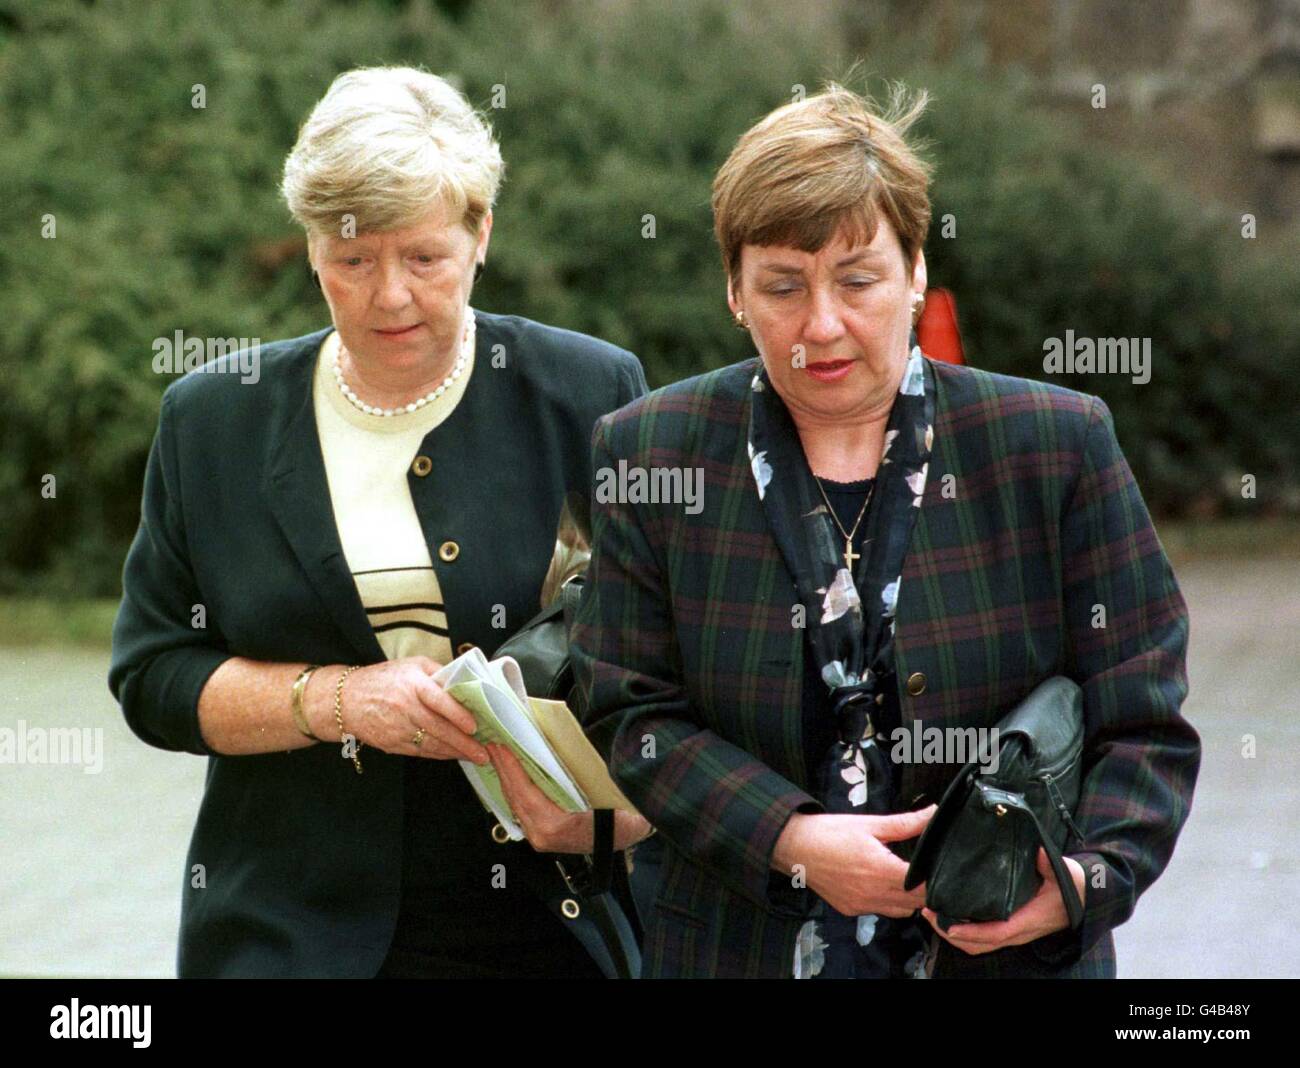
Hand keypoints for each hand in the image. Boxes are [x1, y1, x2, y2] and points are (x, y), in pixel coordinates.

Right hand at [328, 657, 488, 762]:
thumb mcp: (412, 665)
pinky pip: (420, 752)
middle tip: (484, 753)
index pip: (438, 700)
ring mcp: (397, 728)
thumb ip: (439, 673)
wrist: (346, 700)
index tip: (474, 726)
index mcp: (412, 684)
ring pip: (431, 744)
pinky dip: (439, 755)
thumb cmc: (384, 678)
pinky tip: (453, 755)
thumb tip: (466, 684)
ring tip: (475, 757)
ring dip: (455, 753)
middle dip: (463, 743)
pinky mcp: (391, 744)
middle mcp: (405, 707)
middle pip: (438, 728)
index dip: (457, 714)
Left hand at [488, 743, 653, 853]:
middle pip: (515, 797)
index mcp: (555, 825)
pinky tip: (511, 775)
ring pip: (516, 804)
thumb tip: (567, 742)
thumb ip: (584, 771)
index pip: (524, 792)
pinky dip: (515, 789)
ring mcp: (541, 838)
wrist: (631, 837)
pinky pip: (522, 810)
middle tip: (493, 743)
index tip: (501, 746)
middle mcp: (543, 835)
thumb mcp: (607, 791)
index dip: (511, 768)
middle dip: (502, 769)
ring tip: (498, 754)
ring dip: (506, 778)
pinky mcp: (543, 836)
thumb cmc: (623, 815)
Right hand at [771, 807, 935, 917]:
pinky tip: (885, 884)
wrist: (795, 846)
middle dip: (927, 890)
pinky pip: (881, 911)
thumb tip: (934, 813)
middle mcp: (873, 894)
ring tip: (910, 879)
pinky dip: (890, 902)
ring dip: (910, 899)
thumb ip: (906, 823)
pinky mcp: (851, 909)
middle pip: (917, 903)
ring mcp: (861, 905)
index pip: (924, 887)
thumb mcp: (870, 824)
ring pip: (901, 911)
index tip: (943, 868)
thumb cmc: (831, 832)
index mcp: (881, 870)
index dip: (938, 880)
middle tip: (931, 871)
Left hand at [921, 848, 1085, 954]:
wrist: (1087, 901)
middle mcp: (1019, 932)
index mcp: (1029, 919)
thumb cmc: (1073, 887)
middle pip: (981, 944)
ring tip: (932, 914)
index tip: (948, 925)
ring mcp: (1015, 934)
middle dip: (951, 933)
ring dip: (955, 934)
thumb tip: (1036, 850)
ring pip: (980, 945)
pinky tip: (950, 915)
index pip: (996, 932)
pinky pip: (985, 939)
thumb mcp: (1064, 872)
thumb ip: (1047, 862)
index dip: (971, 932)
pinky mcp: (1012, 930)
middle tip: (928, 913)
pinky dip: (965, 933)